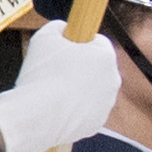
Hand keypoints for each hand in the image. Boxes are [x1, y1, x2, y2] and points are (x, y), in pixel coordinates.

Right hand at [0, 23, 121, 151]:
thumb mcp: (43, 37)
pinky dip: (73, 109)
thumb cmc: (42, 75)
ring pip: (91, 90)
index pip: (97, 41)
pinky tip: (55, 108)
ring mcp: (106, 104)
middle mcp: (113, 80)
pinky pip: (85, 111)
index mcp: (105, 55)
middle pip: (96, 67)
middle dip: (79, 67)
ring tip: (51, 91)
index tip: (63, 48)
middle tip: (54, 70)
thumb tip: (62, 30)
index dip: (78, 43)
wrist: (38, 116)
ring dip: (76, 88)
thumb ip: (58, 28)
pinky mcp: (96, 123)